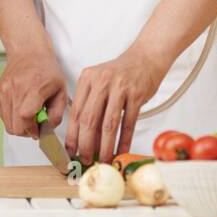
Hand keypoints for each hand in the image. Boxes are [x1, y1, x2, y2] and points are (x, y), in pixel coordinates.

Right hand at [0, 48, 67, 139]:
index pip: (25, 118)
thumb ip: (56, 114)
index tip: (39, 130)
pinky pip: (3, 116)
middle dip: (27, 131)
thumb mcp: (60, 91)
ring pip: (8, 124)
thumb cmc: (46, 70)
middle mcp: (15, 89)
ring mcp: (3, 92)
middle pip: (15, 126)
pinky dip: (12, 117)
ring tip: (29, 113)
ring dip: (19, 125)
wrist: (28, 53)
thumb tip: (48, 130)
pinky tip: (21, 107)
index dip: (32, 130)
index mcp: (33, 88)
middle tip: (36, 124)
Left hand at [66, 44, 168, 164]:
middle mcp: (102, 82)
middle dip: (86, 144)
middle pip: (89, 120)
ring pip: (108, 124)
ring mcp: (120, 87)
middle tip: (86, 159)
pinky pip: (128, 123)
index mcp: (88, 79)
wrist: (146, 57)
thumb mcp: (100, 82)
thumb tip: (85, 138)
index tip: (70, 151)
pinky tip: (121, 151)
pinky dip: (124, 140)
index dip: (72, 135)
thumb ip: (90, 105)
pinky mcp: (136, 94)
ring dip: (105, 146)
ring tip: (103, 159)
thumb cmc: (121, 73)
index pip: (76, 112)